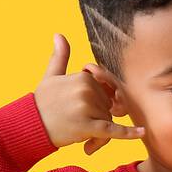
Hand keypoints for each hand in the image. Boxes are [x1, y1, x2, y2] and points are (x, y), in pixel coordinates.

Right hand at [34, 34, 142, 154]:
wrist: (29, 125)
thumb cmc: (42, 102)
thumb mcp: (51, 76)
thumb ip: (60, 57)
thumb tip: (59, 34)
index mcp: (83, 77)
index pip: (104, 93)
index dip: (96, 106)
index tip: (79, 113)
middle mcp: (86, 89)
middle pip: (107, 108)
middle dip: (98, 121)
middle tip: (77, 126)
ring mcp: (87, 107)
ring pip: (108, 122)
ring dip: (99, 135)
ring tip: (80, 136)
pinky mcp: (87, 126)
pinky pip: (112, 130)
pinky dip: (128, 133)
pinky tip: (142, 132)